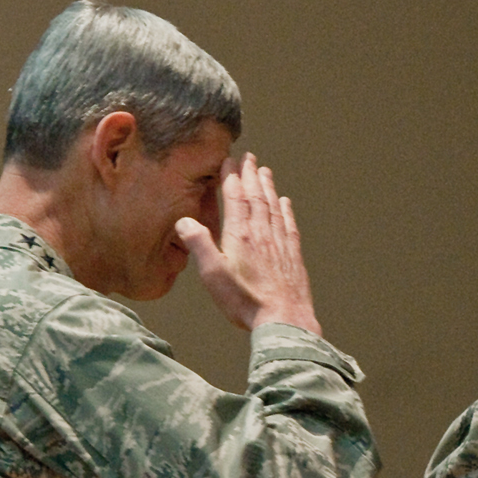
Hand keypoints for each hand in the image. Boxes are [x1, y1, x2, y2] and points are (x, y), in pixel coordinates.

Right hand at [176, 153, 320, 333]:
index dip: (231, 177)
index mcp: (240, 235)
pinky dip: (286, 211)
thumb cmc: (245, 301)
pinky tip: (285, 203)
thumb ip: (198, 244)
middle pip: (256, 197)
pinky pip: (288, 226)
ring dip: (268, 188)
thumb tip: (184, 221)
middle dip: (251, 175)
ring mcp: (280, 244)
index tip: (229, 161)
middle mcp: (262, 234)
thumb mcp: (213, 274)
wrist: (284, 320)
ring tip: (265, 171)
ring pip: (274, 208)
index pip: (235, 198)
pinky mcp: (293, 257)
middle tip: (249, 157)